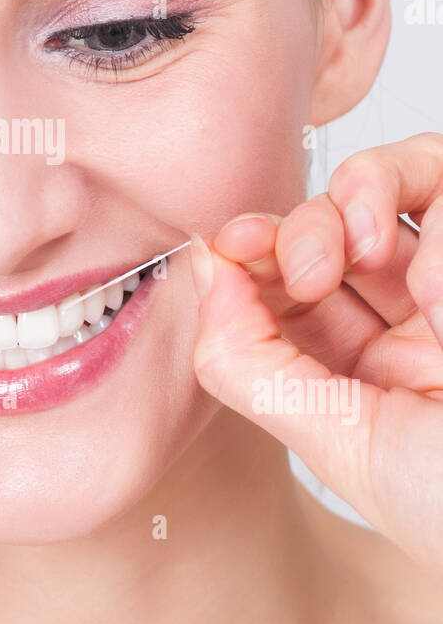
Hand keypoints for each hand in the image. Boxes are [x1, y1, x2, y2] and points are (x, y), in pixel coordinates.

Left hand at [190, 132, 442, 571]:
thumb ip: (251, 363)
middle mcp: (418, 320)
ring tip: (371, 246)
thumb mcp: (340, 446)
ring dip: (369, 190)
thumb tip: (203, 267)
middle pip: (340, 216)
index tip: (228, 243)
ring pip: (408, 176)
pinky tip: (438, 289)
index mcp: (365, 368)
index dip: (254, 247)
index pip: (292, 277)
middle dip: (306, 223)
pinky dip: (441, 221)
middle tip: (308, 267)